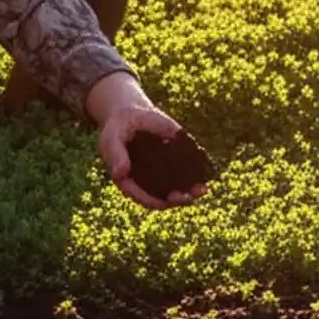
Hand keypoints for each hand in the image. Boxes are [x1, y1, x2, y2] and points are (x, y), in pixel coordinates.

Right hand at [86, 73, 208, 210]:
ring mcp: (163, 172)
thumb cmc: (117, 130)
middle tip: (188, 197)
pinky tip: (206, 170)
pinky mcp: (175, 159)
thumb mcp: (112, 139)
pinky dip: (197, 171)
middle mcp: (149, 182)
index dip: (154, 202)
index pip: (143, 198)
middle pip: (165, 197)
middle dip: (177, 199)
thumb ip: (116, 155)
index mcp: (131, 182)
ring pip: (179, 186)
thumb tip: (120, 173)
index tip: (165, 203)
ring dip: (191, 190)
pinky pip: (188, 168)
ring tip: (202, 189)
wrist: (131, 115)